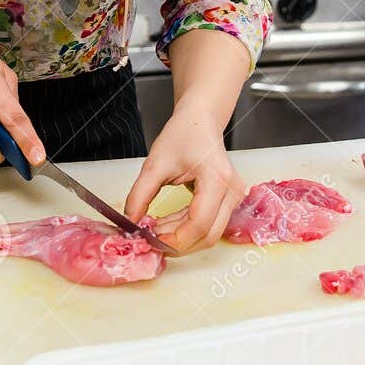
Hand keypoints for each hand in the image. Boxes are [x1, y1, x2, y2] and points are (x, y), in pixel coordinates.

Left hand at [124, 109, 244, 254]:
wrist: (200, 121)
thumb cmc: (183, 134)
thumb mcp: (156, 163)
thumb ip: (141, 194)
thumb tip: (130, 221)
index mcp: (217, 179)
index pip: (199, 222)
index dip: (174, 238)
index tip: (151, 239)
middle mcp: (232, 191)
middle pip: (208, 235)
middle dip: (178, 243)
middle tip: (151, 240)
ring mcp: (233, 198)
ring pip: (209, 234)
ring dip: (181, 238)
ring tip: (155, 230)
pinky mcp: (228, 202)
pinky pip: (209, 225)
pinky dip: (186, 229)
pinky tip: (166, 224)